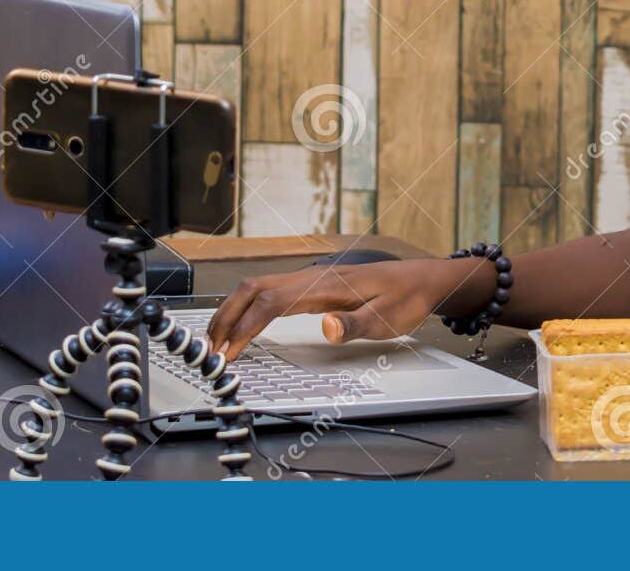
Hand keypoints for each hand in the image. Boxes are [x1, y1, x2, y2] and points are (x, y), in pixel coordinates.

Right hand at [205, 258, 482, 358]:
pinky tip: (244, 324)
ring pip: (258, 287)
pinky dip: (249, 307)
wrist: (420, 280)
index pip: (271, 303)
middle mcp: (312, 278)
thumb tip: (325, 327)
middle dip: (227, 317)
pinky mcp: (312, 285)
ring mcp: (310, 279)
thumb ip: (355, 325)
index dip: (245, 327)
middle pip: (254, 289)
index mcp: (325, 286)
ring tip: (217, 338)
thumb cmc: (404, 299)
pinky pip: (270, 291)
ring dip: (234, 310)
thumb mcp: (387, 320)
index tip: (228, 352)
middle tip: (209, 348)